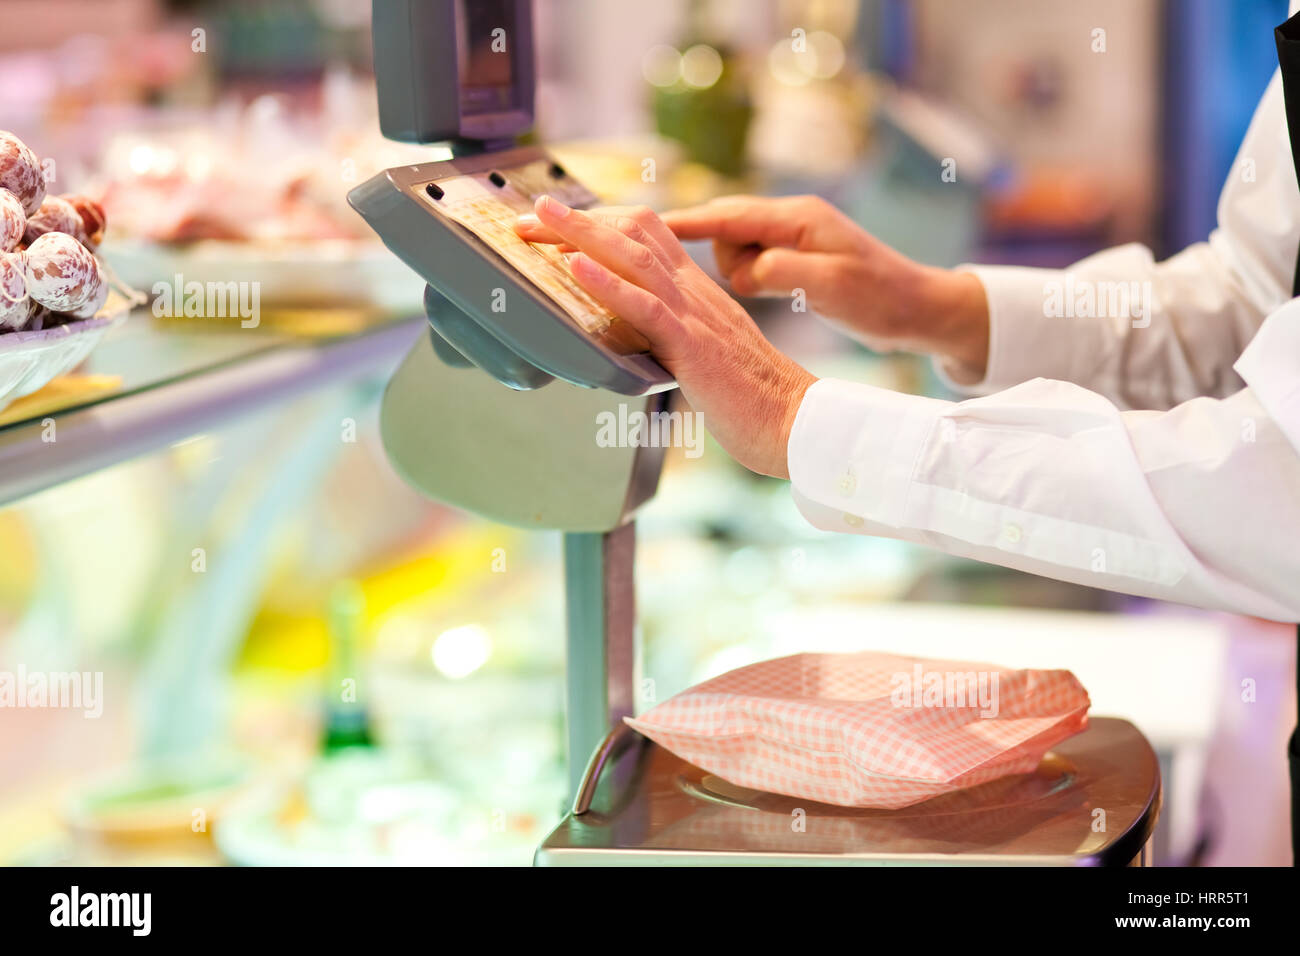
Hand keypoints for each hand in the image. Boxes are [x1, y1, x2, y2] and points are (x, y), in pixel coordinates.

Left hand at [515, 196, 816, 478]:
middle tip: (531, 215)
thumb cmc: (751, 400)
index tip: (558, 226)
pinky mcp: (694, 345)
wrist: (796, 421)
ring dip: (581, 233)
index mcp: (698, 292)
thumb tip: (635, 341)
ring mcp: (695, 315)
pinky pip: (645, 305)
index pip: (647, 235)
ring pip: (634, 256)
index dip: (600, 223)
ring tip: (541, 219)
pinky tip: (574, 267)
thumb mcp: (704, 355)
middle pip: (634, 231)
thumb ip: (672, 338)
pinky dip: (606, 282)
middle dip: (577, 220)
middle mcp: (695, 292)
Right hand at [657, 195, 990, 376]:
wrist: (919, 309)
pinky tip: (765, 294)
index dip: (685, 221)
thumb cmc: (883, 297)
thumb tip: (747, 269)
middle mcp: (789, 221)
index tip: (645, 226)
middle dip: (720, 257)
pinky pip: (750, 262)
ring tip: (776, 298)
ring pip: (734, 251)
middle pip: (723, 229)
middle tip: (753, 285)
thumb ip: (784, 272)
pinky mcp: (792, 260)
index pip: (727, 214)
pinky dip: (747, 276)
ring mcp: (790, 240)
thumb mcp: (834, 286)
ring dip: (742, 275)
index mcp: (797, 219)